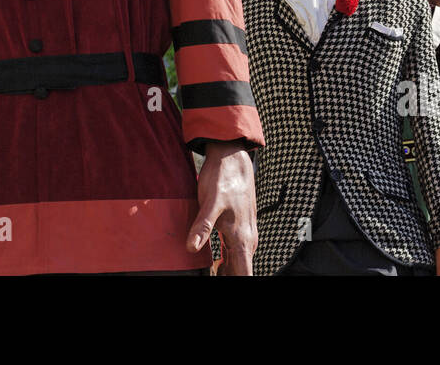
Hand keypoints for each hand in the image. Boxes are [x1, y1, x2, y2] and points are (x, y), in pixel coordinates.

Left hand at [187, 140, 254, 275]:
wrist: (232, 158)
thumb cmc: (223, 178)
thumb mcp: (210, 202)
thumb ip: (202, 226)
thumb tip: (191, 248)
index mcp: (242, 238)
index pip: (244, 274)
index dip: (233, 281)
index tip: (218, 278)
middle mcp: (247, 239)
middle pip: (241, 272)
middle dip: (228, 276)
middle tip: (210, 275)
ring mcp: (245, 233)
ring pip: (239, 263)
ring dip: (227, 271)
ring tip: (213, 273)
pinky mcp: (239, 227)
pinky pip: (236, 252)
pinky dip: (227, 262)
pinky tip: (217, 264)